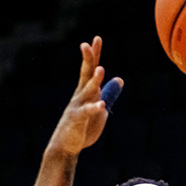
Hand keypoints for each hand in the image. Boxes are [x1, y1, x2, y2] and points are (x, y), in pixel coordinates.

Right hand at [48, 37, 117, 155]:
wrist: (65, 147)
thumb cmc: (82, 127)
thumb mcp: (100, 107)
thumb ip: (109, 93)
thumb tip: (119, 79)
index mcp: (86, 91)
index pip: (90, 69)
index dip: (94, 54)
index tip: (97, 38)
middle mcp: (80, 95)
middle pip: (85, 74)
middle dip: (88, 59)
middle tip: (87, 44)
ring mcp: (77, 107)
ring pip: (86, 92)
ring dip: (93, 81)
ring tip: (101, 69)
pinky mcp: (77, 121)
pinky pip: (86, 113)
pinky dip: (94, 109)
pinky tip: (101, 105)